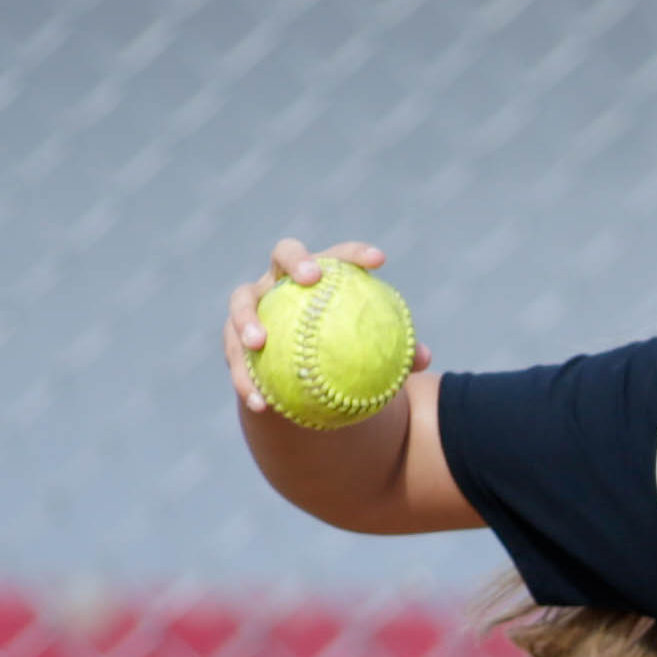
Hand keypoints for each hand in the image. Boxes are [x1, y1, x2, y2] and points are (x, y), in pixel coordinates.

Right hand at [222, 238, 422, 419]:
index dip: (355, 253)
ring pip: (242, 302)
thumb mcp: (370, 355)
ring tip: (258, 342)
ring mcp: (253, 305)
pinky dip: (245, 378)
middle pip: (282, 255)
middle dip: (295, 260)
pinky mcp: (232, 339)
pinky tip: (260, 403)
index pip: (340, 257)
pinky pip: (234, 356)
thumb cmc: (343, 354)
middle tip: (309, 278)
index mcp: (319, 276)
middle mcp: (281, 281)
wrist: (301, 373)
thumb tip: (423, 358)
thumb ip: (395, 352)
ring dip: (247, 319)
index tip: (379, 261)